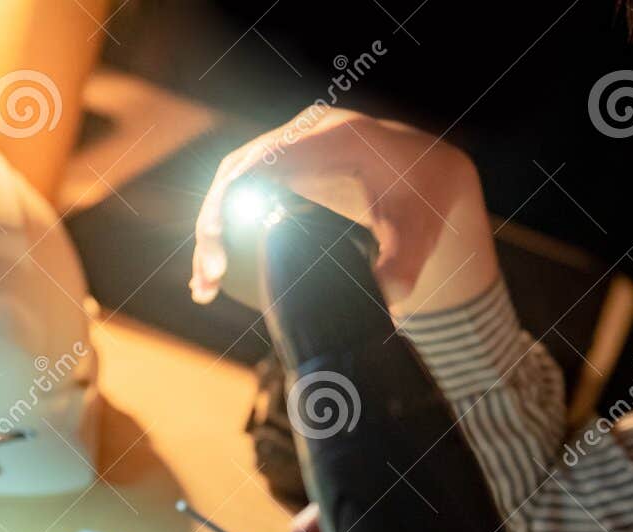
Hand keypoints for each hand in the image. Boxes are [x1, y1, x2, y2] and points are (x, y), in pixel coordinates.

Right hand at [190, 109, 497, 314]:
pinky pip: (239, 191)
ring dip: (212, 232)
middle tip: (211, 274)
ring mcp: (290, 148)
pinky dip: (223, 231)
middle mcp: (307, 133)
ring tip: (204, 286)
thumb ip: (405, 263)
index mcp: (340, 136)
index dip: (238, 191)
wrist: (428, 177)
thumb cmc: (424, 199)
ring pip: (232, 183)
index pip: (272, 155)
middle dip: (216, 221)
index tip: (220, 234)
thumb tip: (387, 298)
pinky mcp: (281, 168)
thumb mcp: (420, 232)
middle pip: (240, 168)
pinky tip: (210, 275)